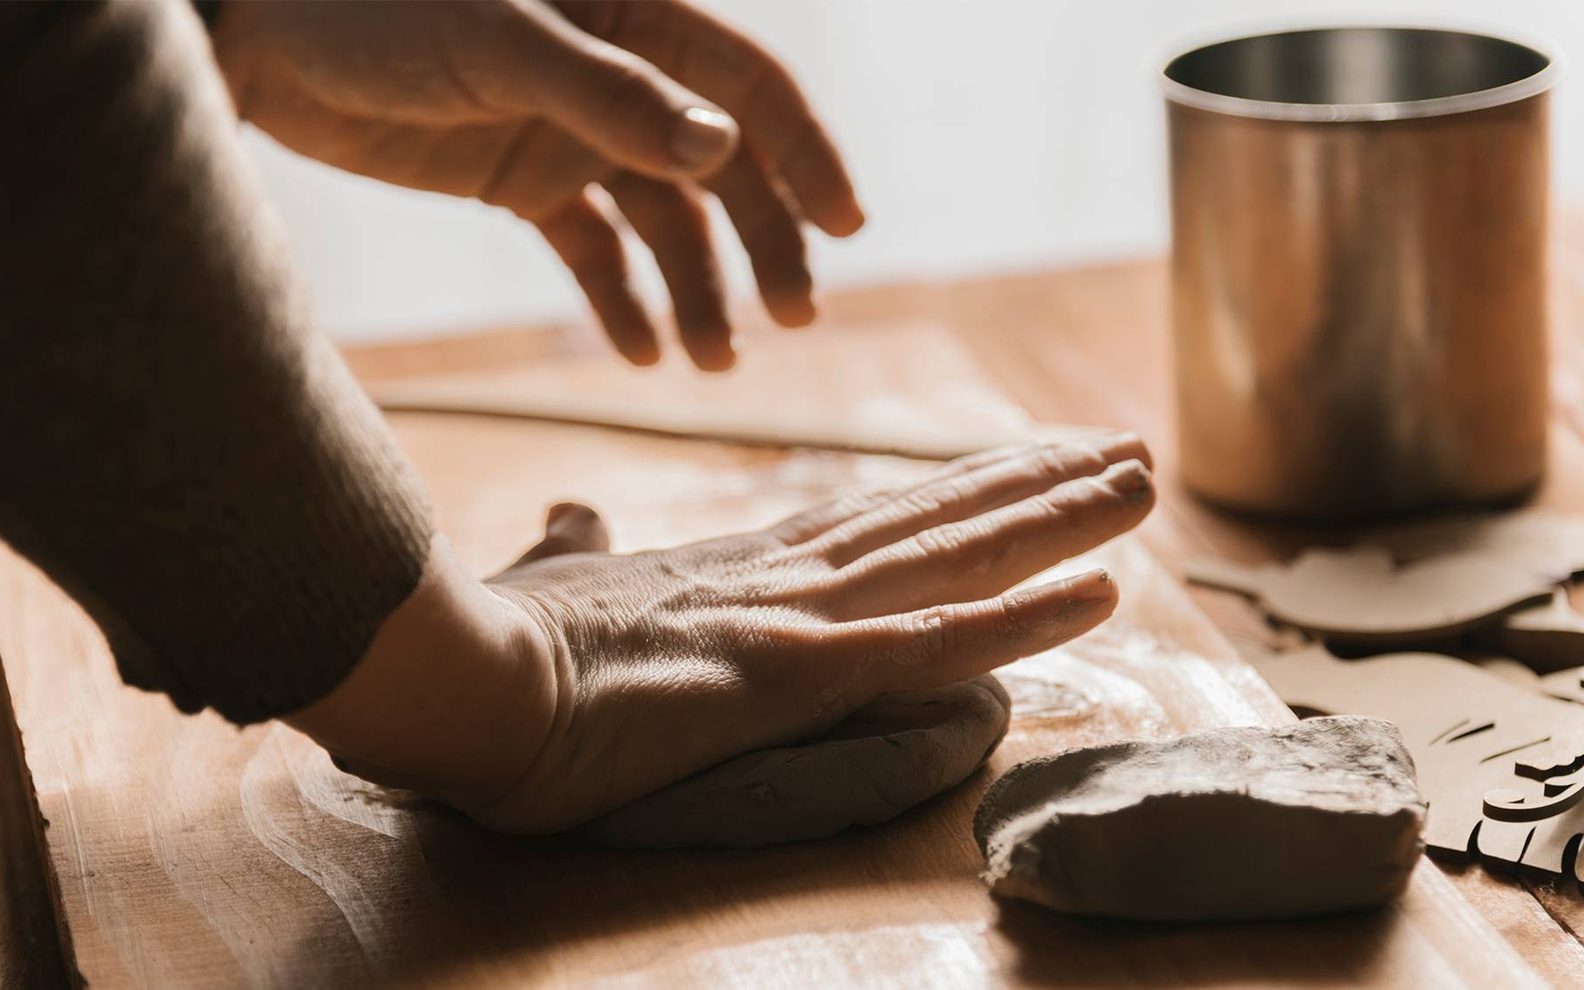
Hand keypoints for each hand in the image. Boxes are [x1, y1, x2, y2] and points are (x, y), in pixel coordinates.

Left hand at [212, 0, 863, 369]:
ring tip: (715, 361)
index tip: (848, 226)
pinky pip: (596, 250)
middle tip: (795, 317)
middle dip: (765, 240)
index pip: (748, 84)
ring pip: (666, 218)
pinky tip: (645, 353)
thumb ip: (610, 94)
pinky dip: (623, 300)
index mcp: (634, 15)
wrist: (261, 43)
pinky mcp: (524, 180)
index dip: (806, 151)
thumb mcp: (498, 44)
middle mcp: (619, 76)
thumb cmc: (374, 12)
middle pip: (724, 164)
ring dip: (699, 288)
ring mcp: (573, 131)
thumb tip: (724, 148)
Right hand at [288, 436, 1153, 833]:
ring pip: (954, 558)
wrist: (458, 681)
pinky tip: (1098, 588)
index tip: (1030, 460)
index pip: (879, 517)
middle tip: (1123, 448)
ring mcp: (796, 617)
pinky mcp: (792, 673)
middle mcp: (789, 574)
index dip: (961, 489)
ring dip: (1057, 521)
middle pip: (936, 519)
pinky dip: (1021, 613)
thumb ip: (581, 546)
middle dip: (1038, 483)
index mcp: (744, 566)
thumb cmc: (503, 646)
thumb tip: (574, 512)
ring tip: (1141, 482)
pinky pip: (931, 640)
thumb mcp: (556, 586)